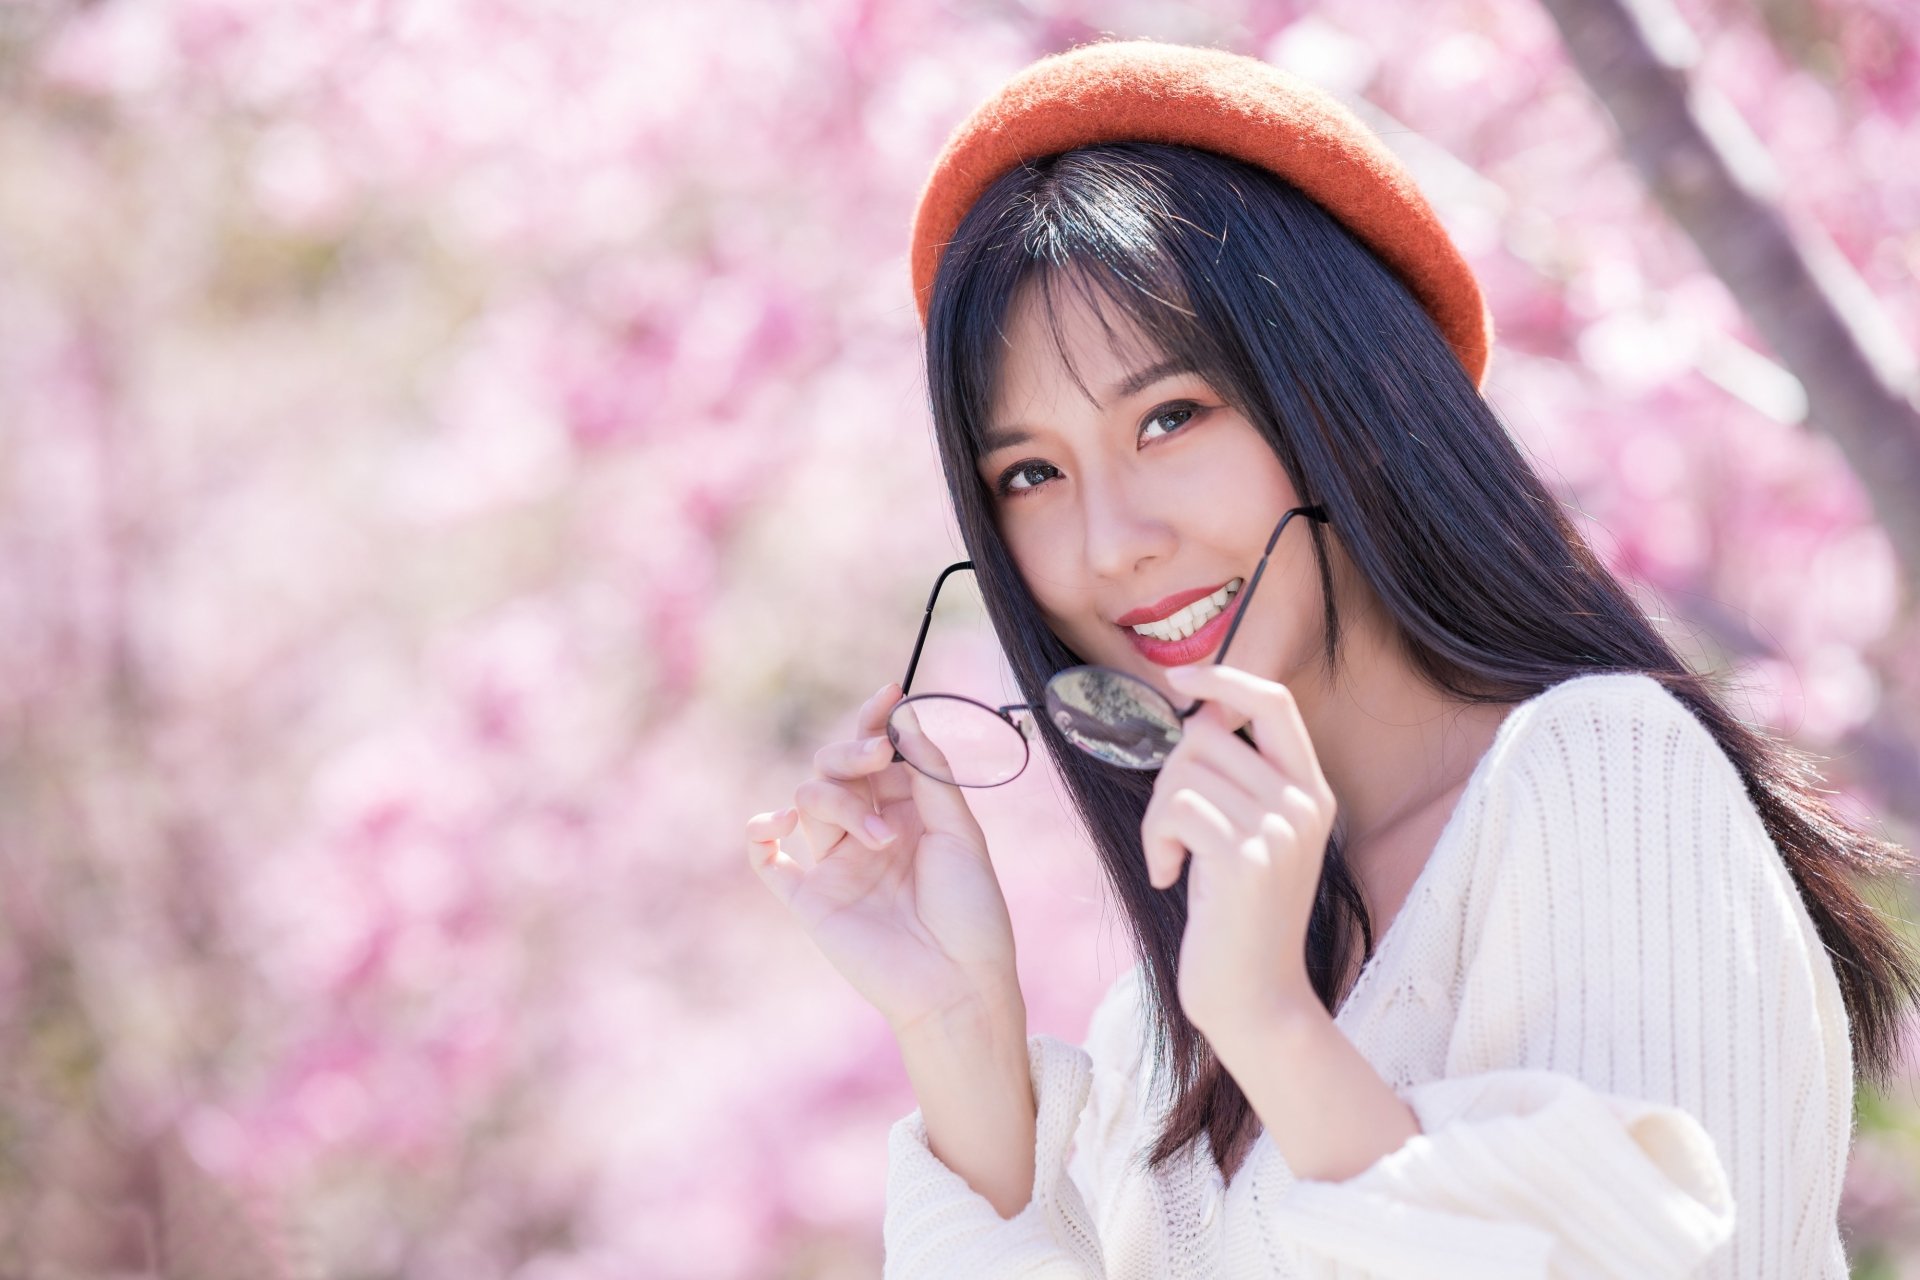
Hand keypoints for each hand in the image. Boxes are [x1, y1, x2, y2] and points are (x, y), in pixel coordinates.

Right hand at [746, 682, 1022, 1035]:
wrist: (957, 984)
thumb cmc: (971, 912)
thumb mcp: (961, 833)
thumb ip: (931, 775)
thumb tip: (906, 717)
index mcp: (906, 812)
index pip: (877, 754)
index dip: (877, 721)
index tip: (890, 693)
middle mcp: (866, 831)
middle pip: (834, 768)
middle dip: (853, 750)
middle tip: (880, 755)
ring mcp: (834, 863)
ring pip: (808, 799)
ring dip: (841, 802)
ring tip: (880, 839)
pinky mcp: (808, 898)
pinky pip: (765, 859)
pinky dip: (760, 834)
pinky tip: (776, 823)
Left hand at [1141, 662, 1335, 1049]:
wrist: (1256, 999)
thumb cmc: (1237, 919)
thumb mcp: (1254, 839)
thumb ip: (1239, 781)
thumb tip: (1197, 717)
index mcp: (1312, 792)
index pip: (1274, 703)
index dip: (1225, 681)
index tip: (1182, 679)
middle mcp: (1304, 803)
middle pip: (1205, 738)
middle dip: (1169, 779)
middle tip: (1172, 833)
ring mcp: (1279, 829)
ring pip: (1184, 772)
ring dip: (1158, 816)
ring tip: (1173, 861)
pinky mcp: (1247, 858)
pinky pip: (1174, 810)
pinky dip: (1156, 842)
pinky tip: (1167, 878)